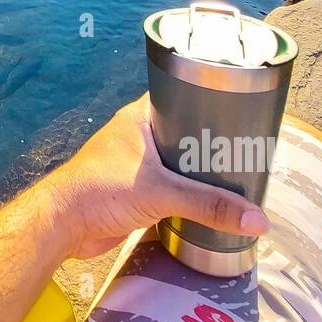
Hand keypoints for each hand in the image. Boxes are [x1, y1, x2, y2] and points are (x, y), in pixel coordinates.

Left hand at [43, 93, 269, 260]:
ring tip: (239, 178)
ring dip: (200, 173)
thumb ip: (208, 206)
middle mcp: (138, 137)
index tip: (242, 112)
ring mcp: (135, 165)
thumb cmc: (102, 191)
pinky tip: (212, 203)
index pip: (181, 97)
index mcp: (139, 118)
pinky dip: (187, 194)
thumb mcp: (161, 193)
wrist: (63, 225)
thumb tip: (258, 221)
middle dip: (212, 145)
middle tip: (249, 151)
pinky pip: (169, 187)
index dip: (209, 102)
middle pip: (184, 135)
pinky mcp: (134, 191)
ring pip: (177, 164)